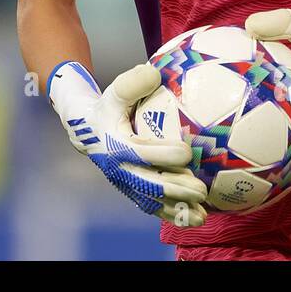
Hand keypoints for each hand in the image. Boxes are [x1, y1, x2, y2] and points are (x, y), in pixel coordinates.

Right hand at [48, 61, 207, 225]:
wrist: (88, 131)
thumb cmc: (109, 107)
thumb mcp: (113, 91)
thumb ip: (131, 83)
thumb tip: (154, 73)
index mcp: (117, 145)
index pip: (142, 153)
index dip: (163, 155)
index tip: (187, 152)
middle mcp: (121, 169)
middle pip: (150, 184)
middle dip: (176, 189)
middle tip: (201, 190)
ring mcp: (127, 183)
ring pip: (154, 201)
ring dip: (178, 209)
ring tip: (202, 216)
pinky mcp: (132, 191)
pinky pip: (153, 207)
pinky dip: (173, 214)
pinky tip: (194, 218)